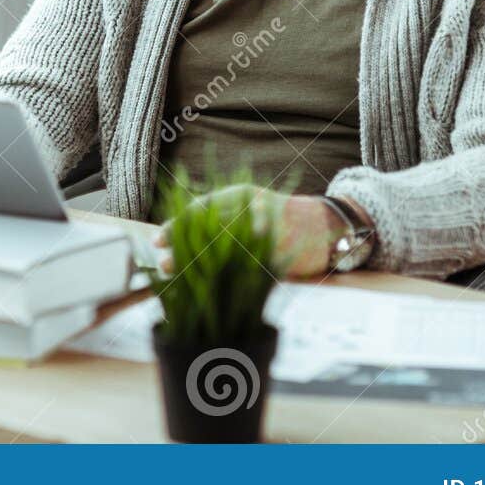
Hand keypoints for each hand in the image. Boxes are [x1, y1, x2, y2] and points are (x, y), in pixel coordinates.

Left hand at [152, 184, 343, 278]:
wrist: (326, 226)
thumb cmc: (280, 215)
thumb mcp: (250, 202)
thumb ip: (222, 211)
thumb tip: (182, 232)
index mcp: (243, 194)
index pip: (202, 208)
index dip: (176, 225)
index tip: (157, 239)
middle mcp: (252, 211)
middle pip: (207, 232)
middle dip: (181, 248)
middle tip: (162, 262)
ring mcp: (265, 235)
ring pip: (222, 253)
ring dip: (196, 267)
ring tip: (175, 277)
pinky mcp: (277, 258)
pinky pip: (243, 271)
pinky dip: (221, 281)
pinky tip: (205, 290)